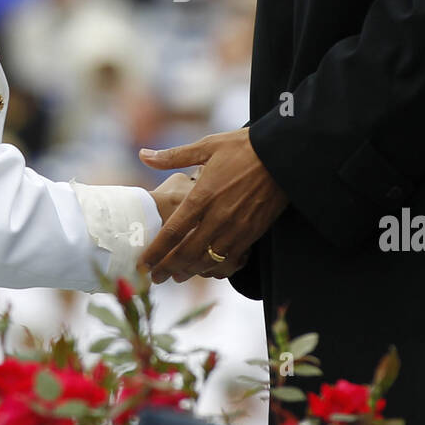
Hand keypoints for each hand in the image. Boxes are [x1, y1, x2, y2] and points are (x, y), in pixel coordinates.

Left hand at [138, 129, 287, 282]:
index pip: (172, 233)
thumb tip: (143, 155)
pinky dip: (216, 268)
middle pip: (187, 253)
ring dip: (190, 272)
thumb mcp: (206, 146)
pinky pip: (231, 260)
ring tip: (177, 277)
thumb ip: (172, 156)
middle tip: (154, 278)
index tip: (142, 264)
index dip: (155, 252)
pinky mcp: (252, 233)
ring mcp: (236, 228)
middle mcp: (217, 217)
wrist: (282, 155)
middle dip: (168, 269)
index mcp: (202, 196)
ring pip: (208, 261)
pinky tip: (207, 270)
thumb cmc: (242, 148)